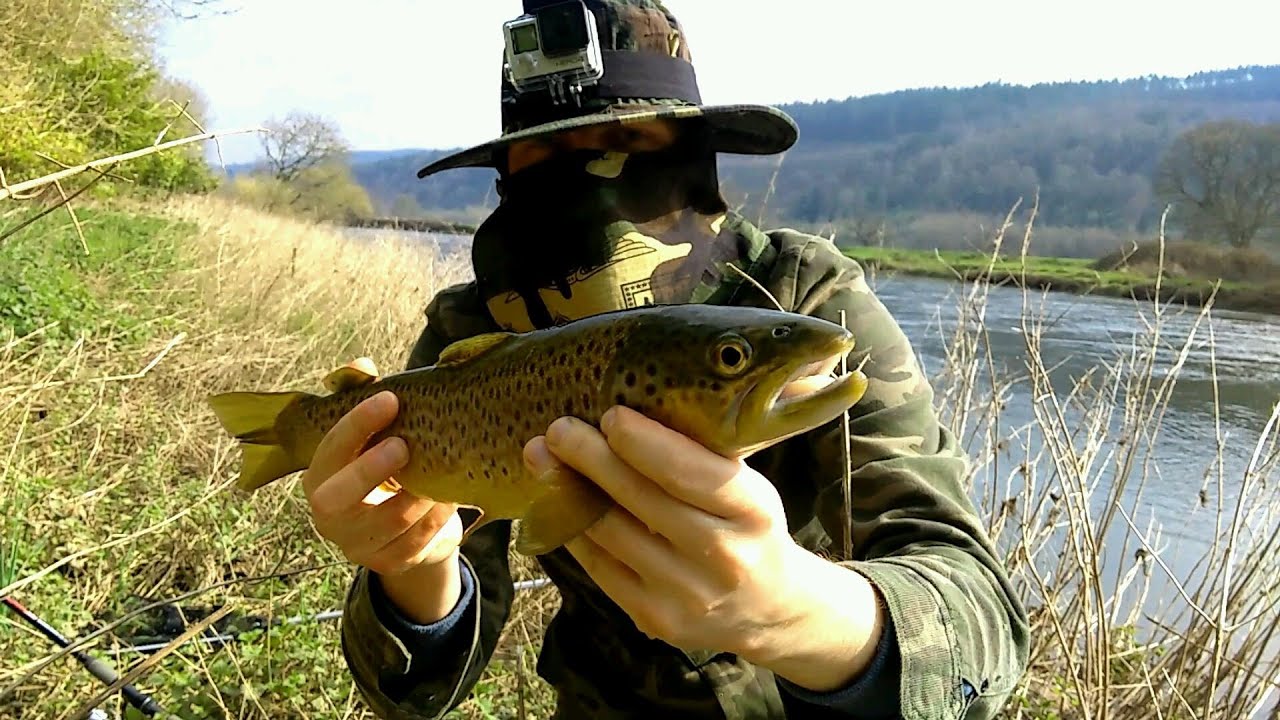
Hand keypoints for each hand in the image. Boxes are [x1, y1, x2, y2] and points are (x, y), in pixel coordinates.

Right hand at [302, 359, 465, 622]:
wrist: (411, 527)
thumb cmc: (391, 468)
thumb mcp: (378, 436)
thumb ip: (366, 399)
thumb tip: (361, 365)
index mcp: (320, 477)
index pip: (328, 450)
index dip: (356, 424)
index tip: (390, 400)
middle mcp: (329, 515)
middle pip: (336, 497)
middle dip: (371, 469)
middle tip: (405, 446)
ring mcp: (356, 545)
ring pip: (388, 521)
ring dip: (419, 493)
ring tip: (441, 472)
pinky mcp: (388, 564)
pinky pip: (416, 542)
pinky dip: (437, 518)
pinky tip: (450, 498)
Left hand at [524, 405, 884, 692]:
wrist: (766, 608)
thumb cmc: (745, 528)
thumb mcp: (746, 489)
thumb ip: (697, 460)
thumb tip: (620, 417)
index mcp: (753, 511)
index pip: (693, 473)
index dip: (646, 444)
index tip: (610, 416)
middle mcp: (724, 556)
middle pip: (643, 500)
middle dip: (592, 458)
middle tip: (558, 428)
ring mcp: (687, 594)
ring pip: (611, 533)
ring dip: (568, 491)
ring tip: (542, 458)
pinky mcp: (655, 618)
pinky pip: (600, 566)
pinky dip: (574, 528)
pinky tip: (556, 500)